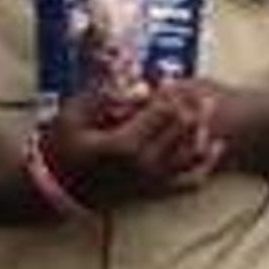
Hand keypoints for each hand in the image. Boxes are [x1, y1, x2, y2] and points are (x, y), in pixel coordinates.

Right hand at [39, 83, 224, 208]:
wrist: (55, 188)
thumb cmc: (60, 150)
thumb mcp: (74, 114)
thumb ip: (103, 93)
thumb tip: (131, 77)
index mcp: (125, 145)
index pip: (166, 110)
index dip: (171, 90)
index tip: (165, 79)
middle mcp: (145, 165)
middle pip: (187, 127)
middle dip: (191, 103)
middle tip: (189, 88)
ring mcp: (153, 181)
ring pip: (196, 151)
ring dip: (203, 126)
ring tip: (203, 109)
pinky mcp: (155, 192)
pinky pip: (193, 180)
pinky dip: (207, 163)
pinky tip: (213, 146)